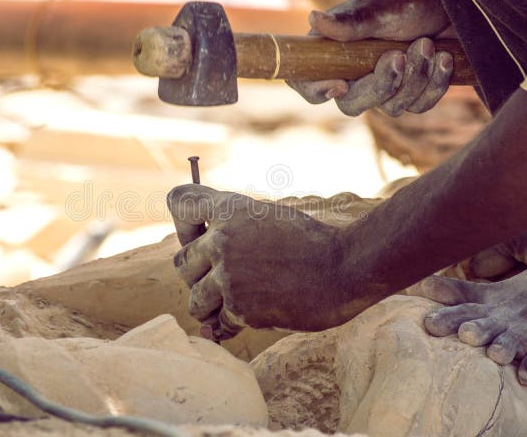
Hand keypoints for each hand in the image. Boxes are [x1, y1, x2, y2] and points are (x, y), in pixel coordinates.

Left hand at [167, 184, 351, 340]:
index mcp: (231, 208)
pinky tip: (258, 313)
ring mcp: (229, 273)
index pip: (178, 201)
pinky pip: (219, 323)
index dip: (184, 225)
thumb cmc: (313, 245)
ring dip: (214, 306)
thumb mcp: (269, 219)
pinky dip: (235, 324)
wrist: (347, 268)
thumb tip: (201, 264)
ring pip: (195, 299)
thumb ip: (234, 230)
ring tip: (242, 301)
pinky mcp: (239, 305)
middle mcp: (223, 237)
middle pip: (181, 263)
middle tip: (228, 281)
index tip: (201, 239)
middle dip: (200, 277)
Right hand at [288, 0, 454, 116]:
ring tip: (427, 44)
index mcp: (334, 49)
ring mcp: (383, 86)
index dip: (316, 91)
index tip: (340, 85)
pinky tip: (443, 58)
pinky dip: (434, 84)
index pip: (307, 82)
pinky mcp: (410, 93)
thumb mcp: (382, 8)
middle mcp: (353, 72)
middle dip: (379, 85)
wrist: (454, 3)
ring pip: (390, 108)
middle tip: (398, 56)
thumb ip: (351, 22)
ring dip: (414, 79)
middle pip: (351, 104)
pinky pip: (418, 105)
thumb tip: (313, 19)